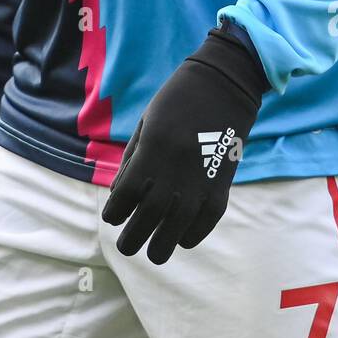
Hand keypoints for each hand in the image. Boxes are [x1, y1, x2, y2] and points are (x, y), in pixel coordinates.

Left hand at [101, 22, 269, 265]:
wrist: (224, 83)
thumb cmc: (178, 99)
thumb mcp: (148, 122)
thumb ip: (133, 159)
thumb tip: (120, 196)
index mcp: (152, 151)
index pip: (125, 196)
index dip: (115, 212)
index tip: (113, 218)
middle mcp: (174, 170)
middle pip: (148, 218)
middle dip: (133, 238)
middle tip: (127, 247)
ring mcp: (200, 179)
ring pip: (177, 228)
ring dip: (163, 246)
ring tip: (154, 254)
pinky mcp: (222, 183)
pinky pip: (206, 220)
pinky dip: (193, 234)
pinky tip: (183, 239)